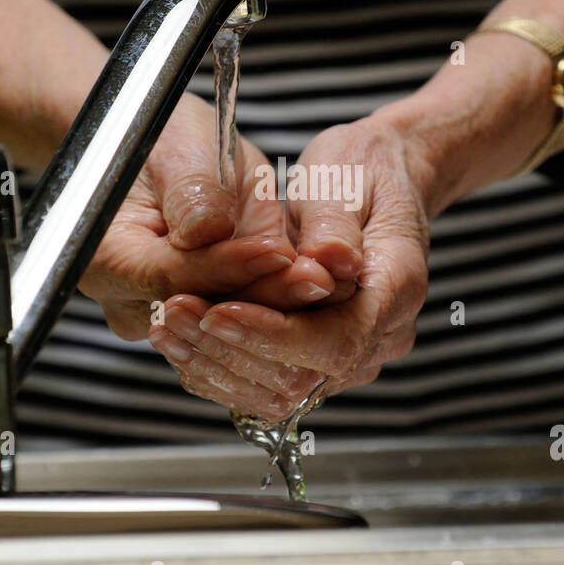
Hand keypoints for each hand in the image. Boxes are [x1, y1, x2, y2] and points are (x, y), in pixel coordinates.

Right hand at [0, 0, 334, 340]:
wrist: (159, 156)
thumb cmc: (163, 141)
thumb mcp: (179, 148)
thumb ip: (192, 194)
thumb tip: (209, 231)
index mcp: (101, 253)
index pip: (170, 273)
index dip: (228, 266)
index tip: (278, 252)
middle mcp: (126, 299)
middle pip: (199, 310)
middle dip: (262, 294)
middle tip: (318, 278)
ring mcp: (159, 315)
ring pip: (223, 320)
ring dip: (275, 303)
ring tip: (324, 281)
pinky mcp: (195, 317)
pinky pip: (234, 318)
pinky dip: (273, 302)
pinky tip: (312, 286)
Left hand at [149, 117, 430, 418]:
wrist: (382, 180)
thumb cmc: (364, 171)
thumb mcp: (348, 177)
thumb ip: (335, 224)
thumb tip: (330, 260)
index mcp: (396, 289)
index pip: (335, 341)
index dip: (271, 334)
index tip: (217, 310)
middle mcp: (382, 336)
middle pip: (304, 378)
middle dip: (231, 351)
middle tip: (173, 312)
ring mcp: (355, 354)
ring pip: (283, 392)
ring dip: (218, 367)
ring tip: (167, 328)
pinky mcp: (323, 358)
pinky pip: (274, 383)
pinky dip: (224, 369)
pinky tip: (184, 342)